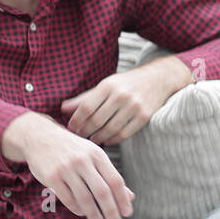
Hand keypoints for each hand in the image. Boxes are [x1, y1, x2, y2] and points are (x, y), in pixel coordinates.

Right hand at [2, 112, 133, 218]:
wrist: (39, 137)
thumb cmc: (71, 149)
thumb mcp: (92, 156)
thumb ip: (109, 175)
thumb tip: (129, 197)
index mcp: (97, 154)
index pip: (115, 180)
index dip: (122, 199)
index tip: (127, 213)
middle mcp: (82, 160)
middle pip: (102, 191)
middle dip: (111, 211)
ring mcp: (65, 168)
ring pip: (84, 198)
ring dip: (93, 214)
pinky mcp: (51, 177)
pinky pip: (67, 198)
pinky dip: (76, 208)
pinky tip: (82, 212)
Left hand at [60, 57, 192, 145]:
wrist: (156, 79)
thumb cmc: (124, 84)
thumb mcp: (103, 86)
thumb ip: (83, 98)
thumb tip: (62, 108)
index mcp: (107, 86)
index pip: (86, 107)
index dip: (76, 120)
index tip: (71, 127)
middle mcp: (120, 96)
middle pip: (97, 120)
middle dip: (85, 131)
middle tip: (79, 136)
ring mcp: (134, 106)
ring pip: (110, 129)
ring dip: (98, 137)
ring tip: (92, 139)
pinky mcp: (144, 116)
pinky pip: (125, 133)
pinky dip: (113, 139)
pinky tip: (106, 140)